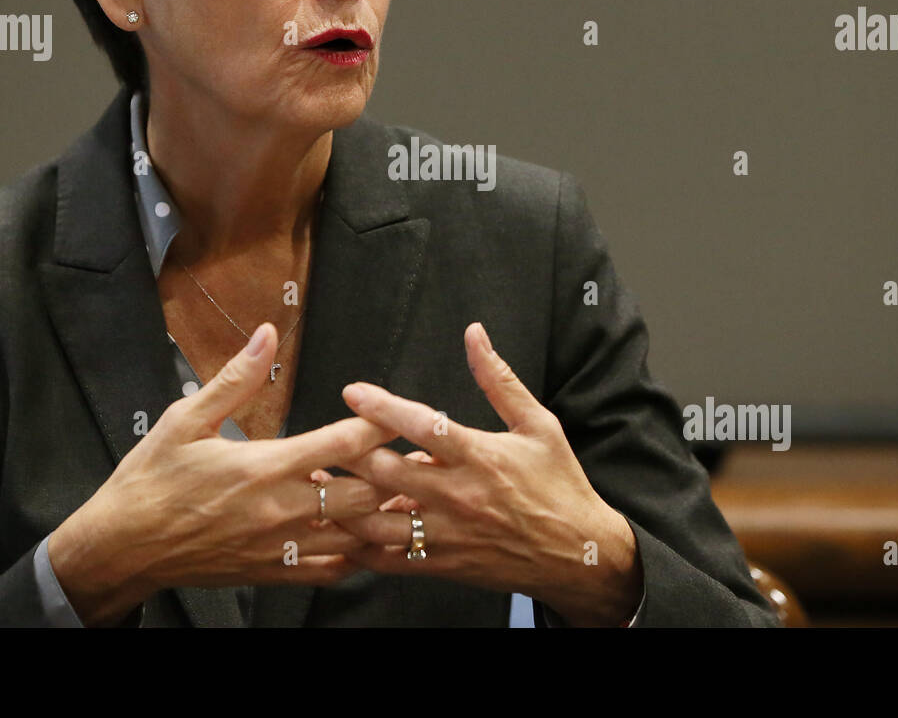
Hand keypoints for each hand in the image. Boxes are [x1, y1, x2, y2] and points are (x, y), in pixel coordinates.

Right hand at [49, 323, 399, 625]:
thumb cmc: (151, 481)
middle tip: (416, 456)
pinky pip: (331, 571)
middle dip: (394, 475)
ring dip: (382, 517)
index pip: (344, 444)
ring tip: (405, 497)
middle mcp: (281, 509)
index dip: (381, 426)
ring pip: (356, 538)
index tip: (402, 413)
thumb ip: (236, 379)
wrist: (122, 547)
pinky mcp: (273, 572)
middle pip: (365, 496)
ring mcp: (280, 546)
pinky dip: (356, 555)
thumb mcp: (186, 419)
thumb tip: (266, 336)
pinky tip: (364, 537)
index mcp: (265, 466)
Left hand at [332, 322, 642, 626]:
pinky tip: (340, 530)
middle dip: (350, 455)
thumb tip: (475, 334)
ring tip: (318, 484)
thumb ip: (499, 379)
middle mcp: (459, 496)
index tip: (353, 391)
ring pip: (380, 522)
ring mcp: (448, 534)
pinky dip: (361, 546)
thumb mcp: (538, 424)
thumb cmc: (560, 485)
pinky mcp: (443, 564)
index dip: (384, 408)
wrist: (579, 555)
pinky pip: (391, 559)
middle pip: (389, 474)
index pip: (424, 427)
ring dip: (346, 503)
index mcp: (481, 456)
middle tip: (320, 438)